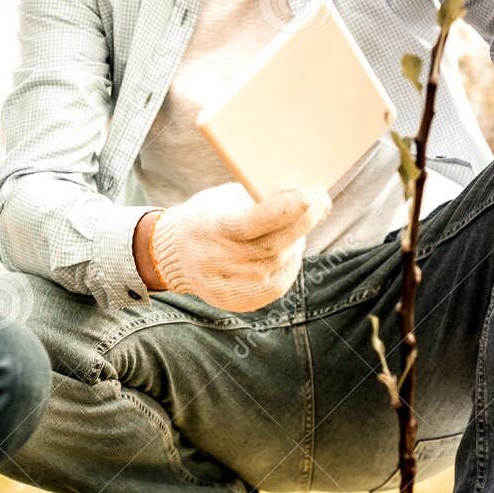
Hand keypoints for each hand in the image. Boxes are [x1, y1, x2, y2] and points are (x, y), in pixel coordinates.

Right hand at [149, 182, 330, 312]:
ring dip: (296, 241)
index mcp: (210, 229)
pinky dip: (289, 265)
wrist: (173, 254)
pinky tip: (290, 249)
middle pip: (273, 246)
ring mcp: (226, 285)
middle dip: (303, 222)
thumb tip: (296, 191)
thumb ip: (254, 199)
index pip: (252, 222)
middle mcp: (217, 261)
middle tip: (321, 201)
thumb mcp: (222, 199)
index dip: (283, 210)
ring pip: (279, 265)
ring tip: (301, 223)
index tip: (308, 195)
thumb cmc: (206, 216)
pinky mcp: (235, 301)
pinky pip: (275, 285)